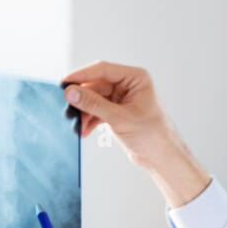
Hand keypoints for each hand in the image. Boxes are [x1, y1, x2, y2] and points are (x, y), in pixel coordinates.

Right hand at [61, 60, 209, 207]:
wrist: (162, 157)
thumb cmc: (153, 136)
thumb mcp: (120, 118)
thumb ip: (94, 104)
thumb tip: (71, 92)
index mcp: (136, 78)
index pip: (103, 70)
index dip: (82, 75)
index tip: (64, 83)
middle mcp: (129, 85)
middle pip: (96, 85)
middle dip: (82, 99)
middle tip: (67, 109)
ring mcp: (122, 98)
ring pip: (94, 99)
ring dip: (84, 112)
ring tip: (77, 126)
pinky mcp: (117, 112)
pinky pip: (97, 110)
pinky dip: (90, 120)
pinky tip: (84, 131)